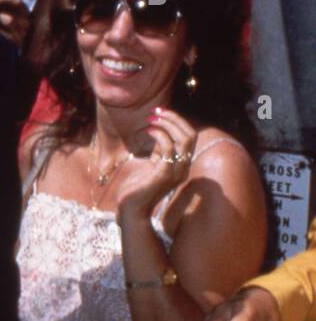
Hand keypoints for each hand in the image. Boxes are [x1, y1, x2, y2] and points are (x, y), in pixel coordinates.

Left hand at [114, 107, 197, 221]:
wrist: (130, 209)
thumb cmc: (138, 187)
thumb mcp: (152, 164)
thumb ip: (160, 151)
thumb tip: (162, 131)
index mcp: (181, 164)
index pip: (189, 137)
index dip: (177, 121)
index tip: (160, 112)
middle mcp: (183, 168)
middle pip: (191, 135)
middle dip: (174, 119)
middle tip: (156, 112)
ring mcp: (176, 172)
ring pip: (183, 140)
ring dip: (167, 124)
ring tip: (151, 119)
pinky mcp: (164, 175)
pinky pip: (168, 149)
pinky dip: (160, 135)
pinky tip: (148, 131)